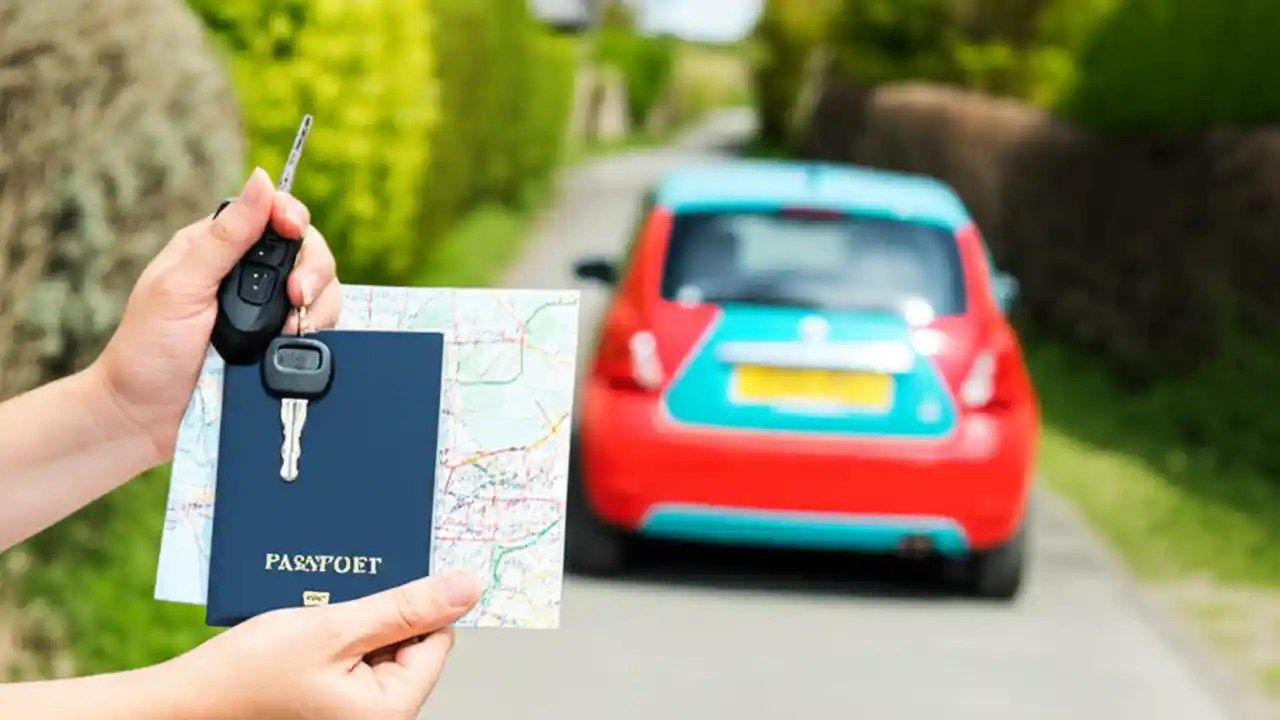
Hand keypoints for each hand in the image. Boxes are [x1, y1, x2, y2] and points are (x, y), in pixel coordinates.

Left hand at [92, 168, 341, 460]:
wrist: (145, 417)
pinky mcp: (282, 343)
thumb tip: (261, 180)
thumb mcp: (181, 285)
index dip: (292, 217)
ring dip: (317, 305)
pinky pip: (319, 327)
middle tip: (297, 295)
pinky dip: (317, 332)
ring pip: (321, 289)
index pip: (271, 214)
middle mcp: (248, 274)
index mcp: (217, 247)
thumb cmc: (148, 349)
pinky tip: (299, 342)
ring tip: (292, 328)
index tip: (295, 230)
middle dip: (313, 269)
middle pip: (307, 250)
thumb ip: (226, 236)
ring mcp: (269, 310)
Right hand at [164, 569, 481, 719]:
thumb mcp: (333, 627)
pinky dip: (335, 639)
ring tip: (314, 617)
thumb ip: (404, 607)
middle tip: (335, 601)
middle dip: (379, 615)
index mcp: (389, 711)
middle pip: (409, 646)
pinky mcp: (330, 707)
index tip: (383, 580)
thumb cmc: (246, 675)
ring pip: (377, 650)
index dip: (412, 606)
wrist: (182, 705)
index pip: (437, 641)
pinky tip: (304, 631)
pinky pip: (351, 662)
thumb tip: (466, 588)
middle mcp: (377, 719)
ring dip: (354, 624)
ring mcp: (351, 715)